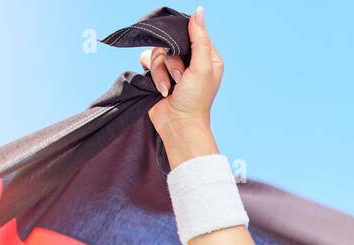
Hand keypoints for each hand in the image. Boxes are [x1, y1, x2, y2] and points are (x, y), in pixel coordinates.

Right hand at [141, 6, 222, 138]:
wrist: (179, 125)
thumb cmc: (196, 100)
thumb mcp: (202, 67)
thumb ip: (200, 39)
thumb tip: (199, 10)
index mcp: (207, 56)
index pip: (192, 32)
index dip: (183, 39)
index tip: (180, 51)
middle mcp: (190, 60)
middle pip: (170, 40)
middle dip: (171, 60)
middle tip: (180, 76)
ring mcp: (173, 67)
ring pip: (157, 51)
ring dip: (162, 71)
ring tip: (171, 87)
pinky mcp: (158, 74)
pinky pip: (146, 60)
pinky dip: (153, 75)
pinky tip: (162, 90)